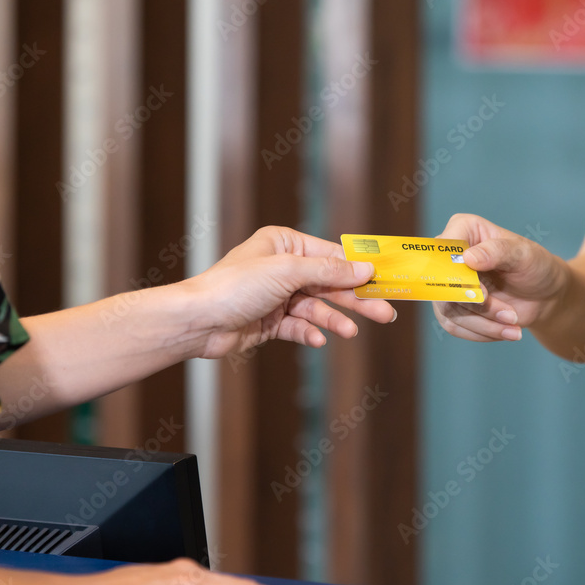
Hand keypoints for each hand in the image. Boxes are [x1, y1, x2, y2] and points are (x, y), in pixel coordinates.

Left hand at [180, 226, 395, 358]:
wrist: (198, 321)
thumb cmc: (235, 286)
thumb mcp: (287, 272)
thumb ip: (328, 270)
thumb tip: (364, 267)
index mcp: (284, 245)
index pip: (332, 255)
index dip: (359, 268)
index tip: (385, 279)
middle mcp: (282, 268)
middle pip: (329, 284)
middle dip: (355, 299)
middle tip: (384, 312)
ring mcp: (276, 296)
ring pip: (316, 308)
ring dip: (334, 320)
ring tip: (351, 332)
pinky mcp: (269, 322)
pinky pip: (299, 327)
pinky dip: (309, 333)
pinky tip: (317, 340)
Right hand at [432, 214, 567, 341]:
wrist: (544, 295)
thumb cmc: (534, 266)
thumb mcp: (524, 254)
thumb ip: (497, 251)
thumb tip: (468, 258)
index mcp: (463, 230)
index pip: (443, 250)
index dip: (456, 276)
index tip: (484, 295)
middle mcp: (449, 256)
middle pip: (443, 286)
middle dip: (478, 306)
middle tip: (509, 314)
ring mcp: (448, 284)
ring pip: (450, 312)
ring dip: (485, 324)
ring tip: (514, 323)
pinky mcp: (452, 308)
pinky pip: (456, 327)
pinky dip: (482, 333)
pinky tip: (506, 331)